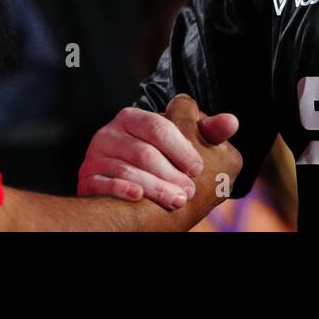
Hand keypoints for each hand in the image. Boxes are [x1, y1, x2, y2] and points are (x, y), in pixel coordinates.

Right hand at [77, 97, 240, 212]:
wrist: (130, 184)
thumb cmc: (163, 156)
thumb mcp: (185, 140)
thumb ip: (208, 130)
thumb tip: (232, 121)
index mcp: (133, 117)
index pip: (158, 127)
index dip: (180, 148)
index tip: (198, 168)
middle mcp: (110, 133)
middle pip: (143, 152)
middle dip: (170, 174)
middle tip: (189, 191)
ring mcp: (95, 155)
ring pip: (126, 170)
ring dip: (154, 187)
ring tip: (176, 200)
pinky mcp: (86, 178)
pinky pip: (102, 184)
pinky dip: (121, 190)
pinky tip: (139, 198)